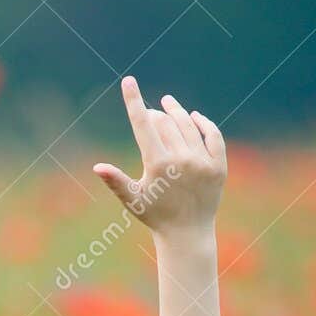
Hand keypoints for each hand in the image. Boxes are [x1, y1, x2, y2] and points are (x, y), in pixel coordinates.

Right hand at [94, 79, 225, 239]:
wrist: (187, 234)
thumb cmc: (155, 216)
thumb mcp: (133, 200)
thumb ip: (116, 181)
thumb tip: (97, 167)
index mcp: (158, 166)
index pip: (143, 125)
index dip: (134, 101)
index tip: (128, 81)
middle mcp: (181, 160)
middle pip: (165, 122)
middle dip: (154, 115)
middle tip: (149, 114)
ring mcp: (202, 162)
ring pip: (187, 124)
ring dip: (176, 112)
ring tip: (168, 104)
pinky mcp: (218, 165)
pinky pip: (212, 134)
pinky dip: (203, 123)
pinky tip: (194, 116)